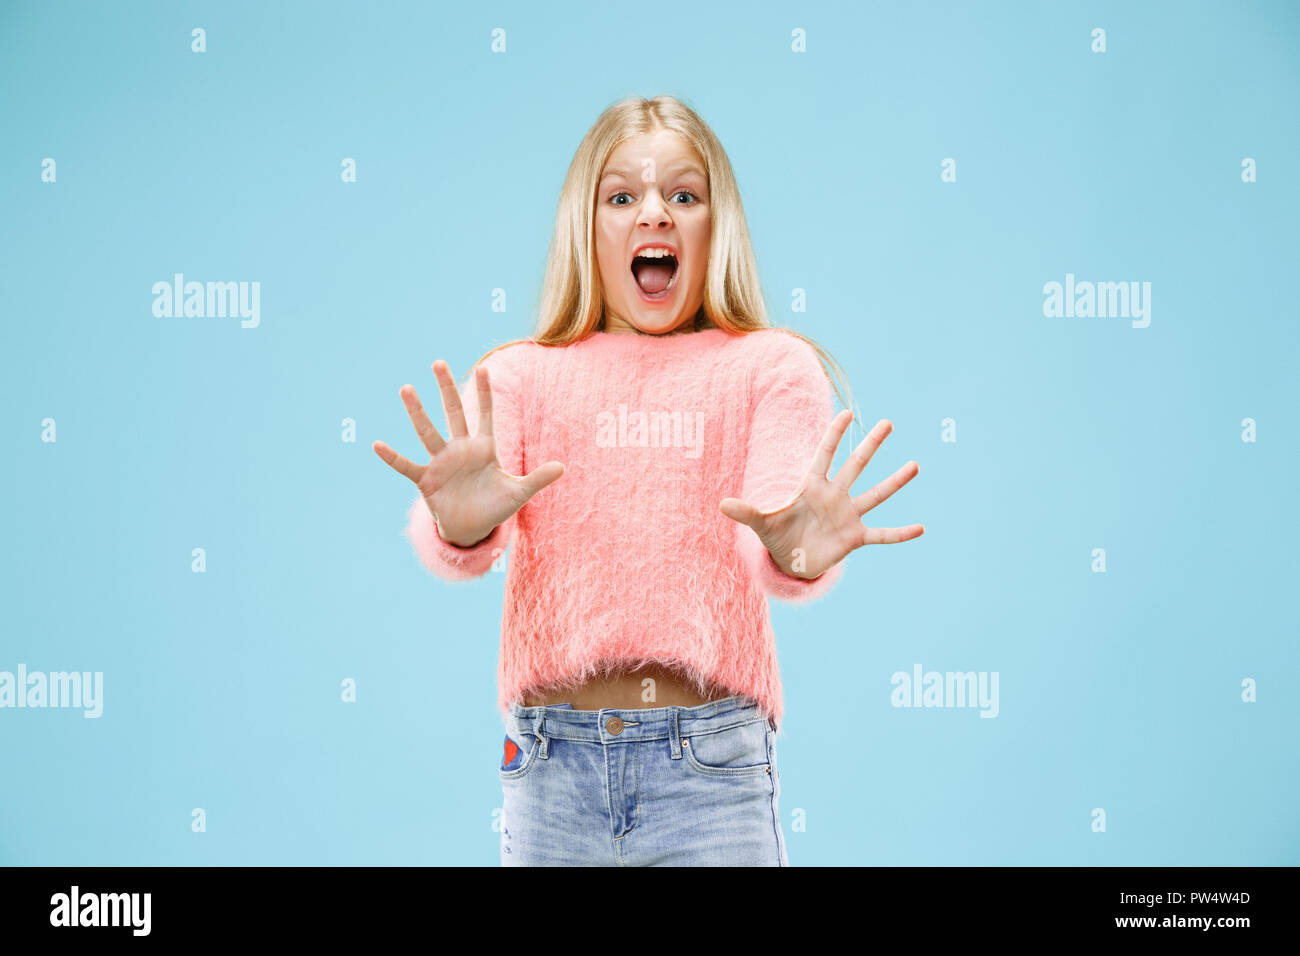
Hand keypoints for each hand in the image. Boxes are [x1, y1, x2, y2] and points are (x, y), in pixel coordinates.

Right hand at [373, 359, 564, 545]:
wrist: (472, 528)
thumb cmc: (495, 506)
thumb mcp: (519, 494)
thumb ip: (538, 479)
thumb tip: (563, 467)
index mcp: (483, 448)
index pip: (484, 414)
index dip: (484, 393)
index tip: (484, 367)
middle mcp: (460, 449)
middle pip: (453, 413)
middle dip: (446, 389)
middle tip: (438, 362)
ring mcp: (441, 462)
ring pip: (428, 432)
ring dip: (417, 412)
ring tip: (406, 388)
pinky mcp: (426, 479)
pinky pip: (407, 466)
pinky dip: (393, 457)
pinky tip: (377, 445)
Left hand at [719, 411, 923, 578]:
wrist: (792, 560)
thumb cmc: (778, 535)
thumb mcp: (761, 524)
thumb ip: (746, 512)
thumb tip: (721, 505)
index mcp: (812, 487)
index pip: (825, 455)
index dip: (834, 435)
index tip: (846, 413)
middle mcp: (834, 496)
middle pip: (856, 465)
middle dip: (870, 445)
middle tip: (888, 423)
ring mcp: (847, 515)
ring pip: (875, 494)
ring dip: (895, 481)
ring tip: (915, 465)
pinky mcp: (855, 537)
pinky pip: (882, 535)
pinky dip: (900, 533)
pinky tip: (921, 528)